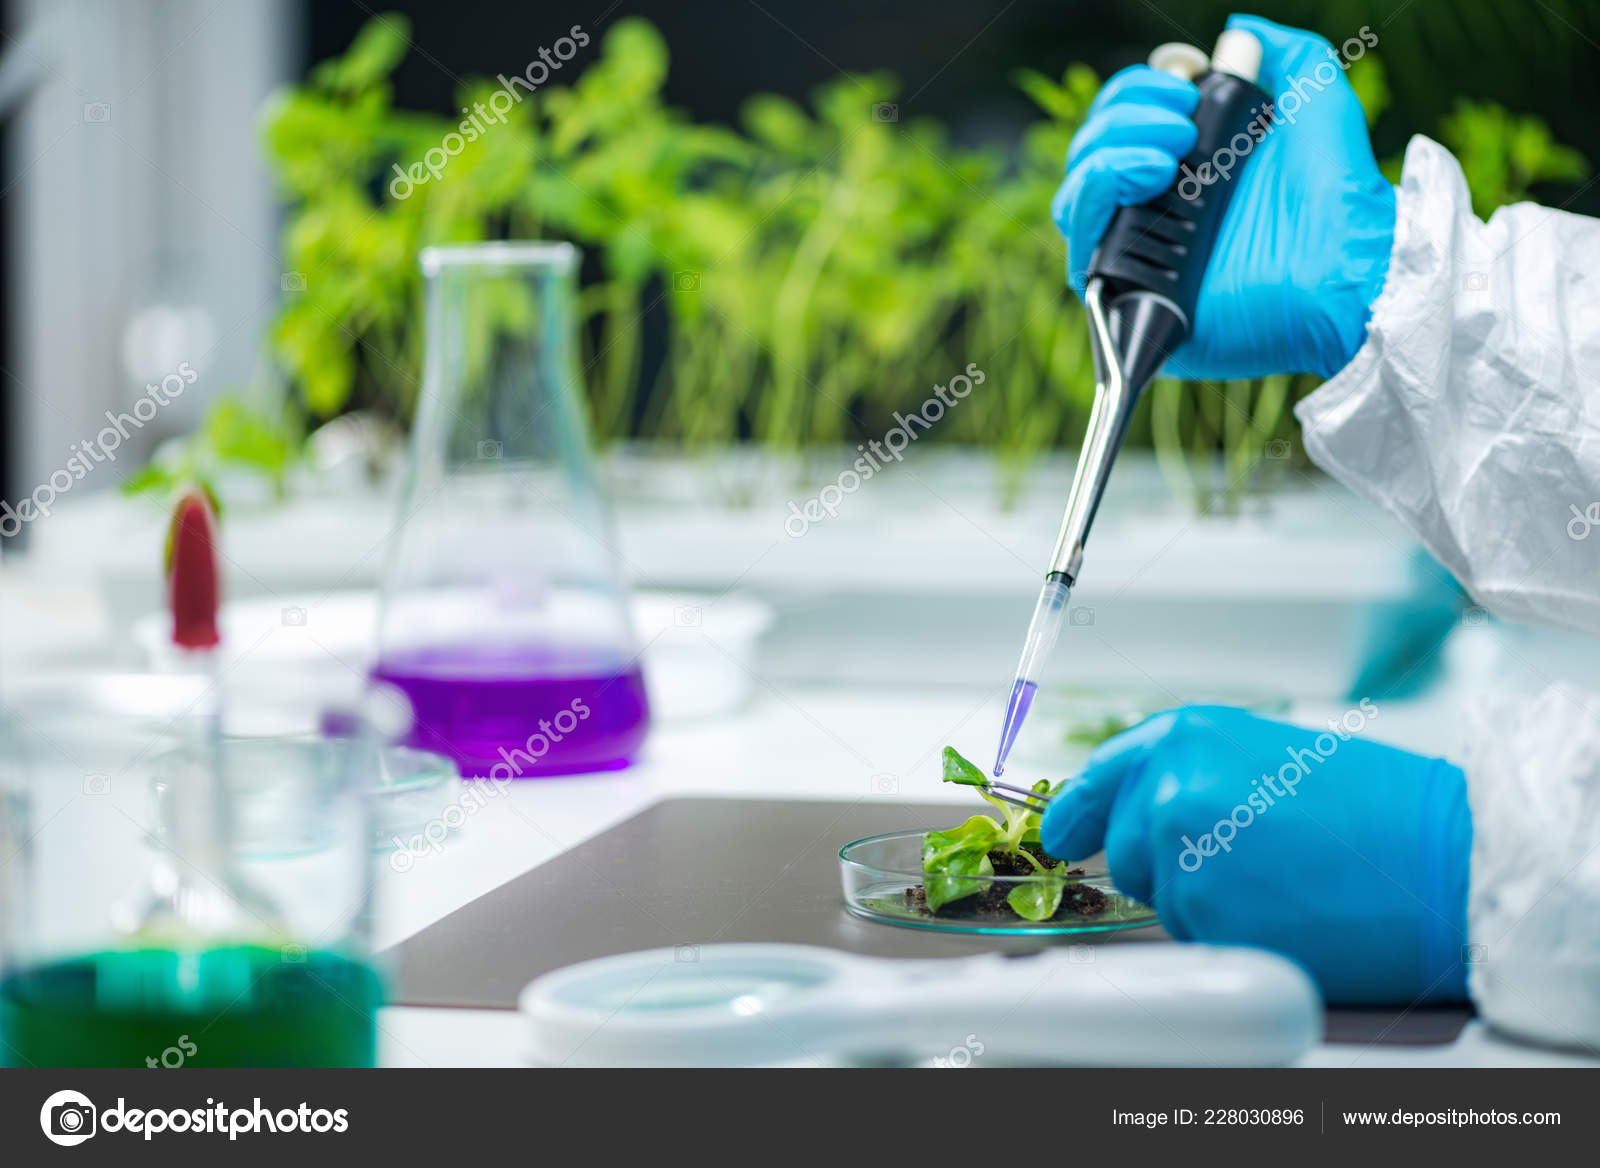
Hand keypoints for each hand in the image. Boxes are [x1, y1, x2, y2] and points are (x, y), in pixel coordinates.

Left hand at [1039, 705, 1470, 1003]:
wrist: (1447, 861)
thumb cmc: (1381, 808)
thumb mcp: (1273, 754)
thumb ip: (1197, 773)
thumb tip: (1145, 807)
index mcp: (1187, 736)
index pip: (1102, 776)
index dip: (1078, 810)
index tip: (1058, 832)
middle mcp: (1170, 792)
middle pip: (1124, 850)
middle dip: (1165, 863)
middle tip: (1251, 859)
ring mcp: (1182, 859)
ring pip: (1164, 898)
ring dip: (1206, 899)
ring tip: (1283, 878)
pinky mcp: (1207, 921)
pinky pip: (1196, 938)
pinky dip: (1232, 934)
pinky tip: (1289, 911)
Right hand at [1051, 14, 1396, 379]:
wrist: (1341, 266)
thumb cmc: (1337, 195)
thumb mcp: (1318, 102)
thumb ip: (1288, 54)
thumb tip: (1237, 31)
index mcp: (1186, 168)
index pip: (1121, 121)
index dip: (1138, 90)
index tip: (1185, 79)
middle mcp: (1153, 210)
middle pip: (1090, 148)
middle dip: (1128, 113)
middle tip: (1183, 120)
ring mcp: (1136, 252)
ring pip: (1076, 188)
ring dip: (1112, 147)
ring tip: (1172, 155)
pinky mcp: (1126, 293)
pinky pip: (1077, 237)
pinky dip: (1099, 187)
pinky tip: (1149, 174)